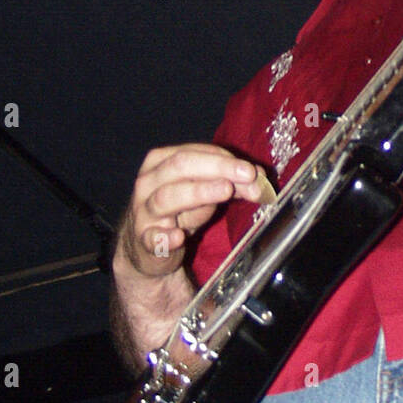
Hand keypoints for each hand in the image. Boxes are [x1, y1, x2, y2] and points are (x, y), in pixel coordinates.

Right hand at [116, 143, 269, 279]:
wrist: (150, 250)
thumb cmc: (179, 212)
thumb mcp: (204, 192)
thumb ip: (230, 181)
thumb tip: (258, 176)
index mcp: (160, 162)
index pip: (193, 152)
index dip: (225, 159)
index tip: (251, 170)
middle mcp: (148, 183)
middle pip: (180, 166)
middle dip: (218, 168)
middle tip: (247, 175)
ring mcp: (144, 212)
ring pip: (167, 197)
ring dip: (199, 192)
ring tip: (226, 190)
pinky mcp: (145, 242)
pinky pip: (152, 238)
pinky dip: (164, 237)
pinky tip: (178, 237)